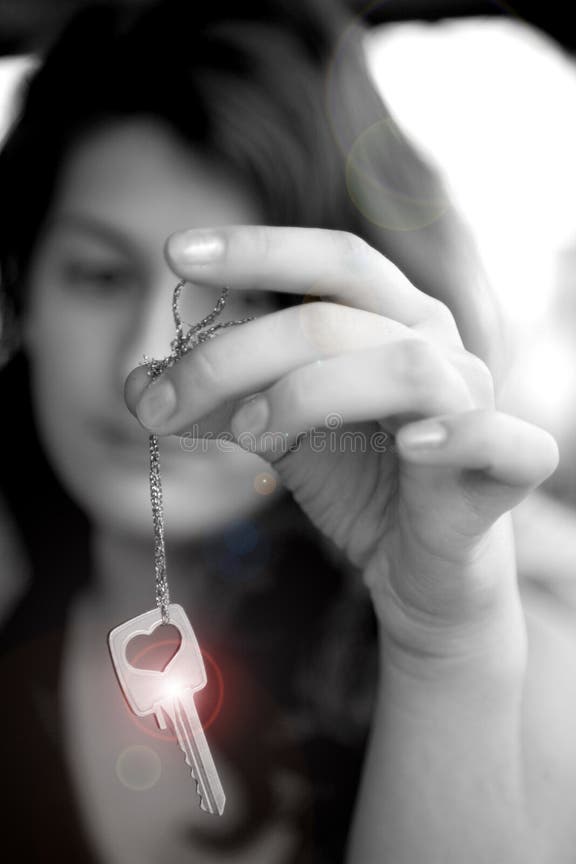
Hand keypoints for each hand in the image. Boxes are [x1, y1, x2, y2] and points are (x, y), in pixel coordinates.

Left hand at [125, 227, 558, 668]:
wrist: (420, 571)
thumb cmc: (358, 485)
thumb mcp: (275, 435)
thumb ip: (215, 404)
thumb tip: (137, 385)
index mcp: (387, 319)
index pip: (329, 261)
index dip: (258, 250)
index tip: (173, 254)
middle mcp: (435, 344)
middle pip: (338, 315)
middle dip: (240, 352)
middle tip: (165, 399)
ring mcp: (475, 402)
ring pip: (403, 366)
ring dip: (311, 394)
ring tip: (249, 435)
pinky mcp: (506, 467)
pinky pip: (497, 439)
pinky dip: (456, 436)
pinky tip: (408, 446)